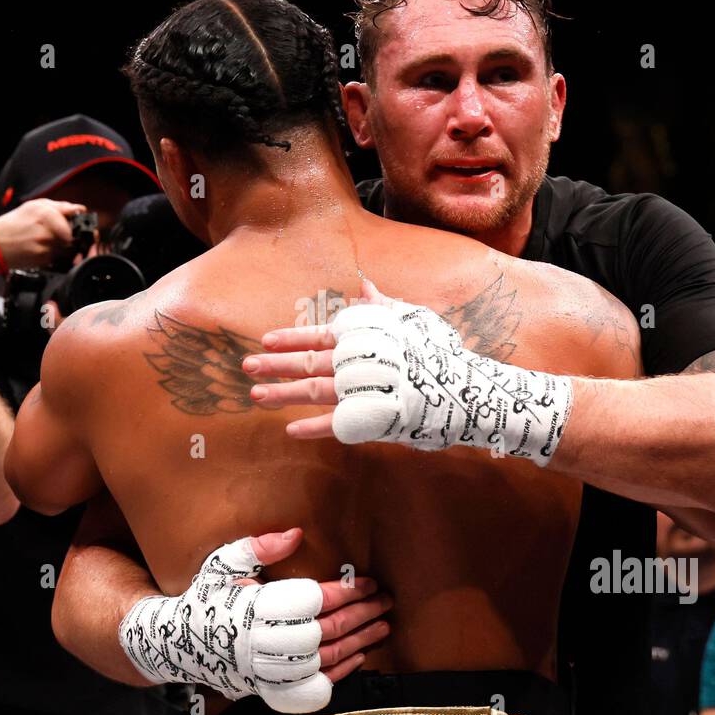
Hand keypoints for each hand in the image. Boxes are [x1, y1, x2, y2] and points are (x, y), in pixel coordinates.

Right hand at [0, 198, 88, 269]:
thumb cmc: (14, 224)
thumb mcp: (34, 206)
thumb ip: (60, 206)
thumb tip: (79, 209)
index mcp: (46, 214)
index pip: (76, 220)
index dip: (77, 224)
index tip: (76, 225)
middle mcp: (47, 231)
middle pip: (73, 235)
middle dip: (71, 236)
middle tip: (59, 235)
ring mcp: (46, 247)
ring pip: (68, 247)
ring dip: (64, 246)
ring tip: (48, 242)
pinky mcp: (44, 260)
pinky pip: (59, 257)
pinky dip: (55, 254)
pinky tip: (42, 250)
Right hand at [118, 528, 390, 712]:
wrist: (178, 643)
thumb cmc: (204, 599)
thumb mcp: (222, 564)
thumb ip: (259, 547)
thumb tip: (295, 533)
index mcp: (254, 607)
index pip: (314, 600)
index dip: (347, 591)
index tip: (367, 581)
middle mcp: (262, 642)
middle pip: (327, 630)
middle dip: (362, 614)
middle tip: (384, 600)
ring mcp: (267, 670)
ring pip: (326, 659)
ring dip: (360, 642)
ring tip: (382, 625)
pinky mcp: (269, 688)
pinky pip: (314, 686)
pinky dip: (341, 671)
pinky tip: (359, 655)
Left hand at [243, 279, 570, 465]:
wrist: (468, 390)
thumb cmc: (441, 354)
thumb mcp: (413, 321)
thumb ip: (382, 307)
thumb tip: (363, 285)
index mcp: (365, 338)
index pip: (319, 335)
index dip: (290, 338)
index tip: (265, 340)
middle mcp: (359, 362)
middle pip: (308, 362)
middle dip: (274, 364)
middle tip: (246, 366)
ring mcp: (365, 390)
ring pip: (314, 391)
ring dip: (282, 393)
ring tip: (256, 395)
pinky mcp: (374, 417)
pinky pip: (338, 423)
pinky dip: (314, 427)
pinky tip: (291, 430)